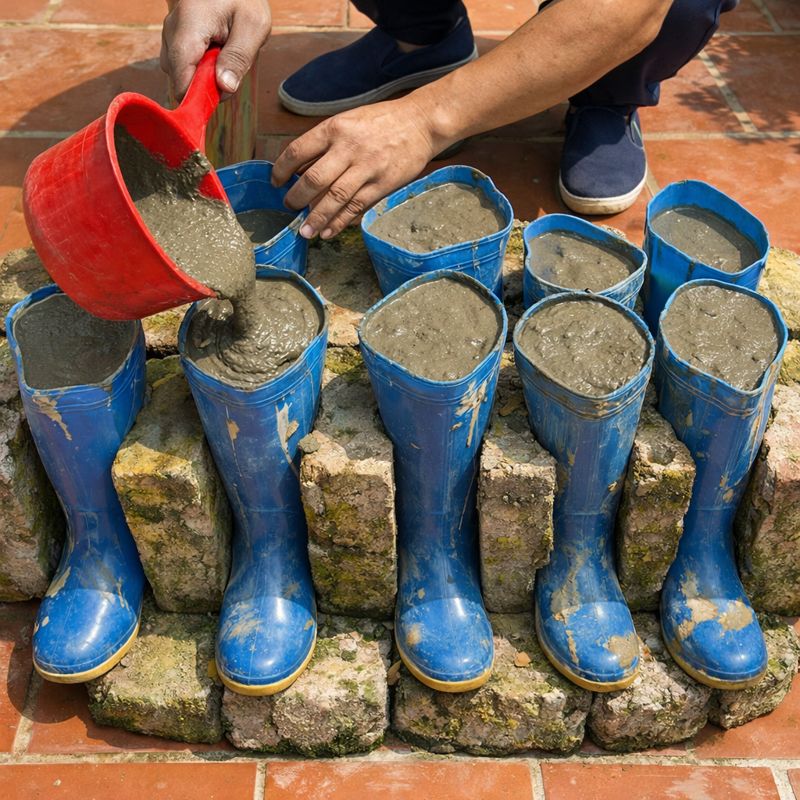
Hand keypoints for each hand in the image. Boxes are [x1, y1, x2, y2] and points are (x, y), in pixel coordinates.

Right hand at [161, 0, 270, 98]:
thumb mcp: (252, 25)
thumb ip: (238, 57)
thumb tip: (224, 88)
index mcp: (188, 29)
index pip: (181, 80)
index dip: (198, 99)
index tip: (220, 97)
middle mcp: (171, 33)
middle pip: (180, 80)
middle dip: (206, 85)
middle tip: (231, 67)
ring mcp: (170, 34)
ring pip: (181, 73)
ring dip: (205, 75)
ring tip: (225, 53)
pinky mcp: (174, 37)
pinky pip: (184, 63)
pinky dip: (201, 65)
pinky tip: (217, 50)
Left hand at [272, 97, 449, 239]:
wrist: (420, 122)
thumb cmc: (382, 121)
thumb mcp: (349, 121)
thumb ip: (326, 144)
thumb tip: (301, 169)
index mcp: (335, 128)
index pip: (298, 150)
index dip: (282, 169)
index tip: (276, 181)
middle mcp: (349, 148)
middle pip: (314, 179)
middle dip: (296, 197)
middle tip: (288, 207)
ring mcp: (367, 168)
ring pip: (335, 198)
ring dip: (316, 217)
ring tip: (304, 231)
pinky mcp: (382, 184)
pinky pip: (356, 207)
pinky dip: (340, 222)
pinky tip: (328, 232)